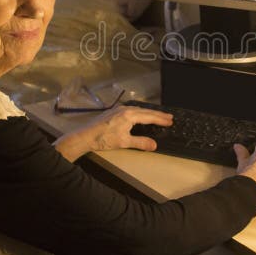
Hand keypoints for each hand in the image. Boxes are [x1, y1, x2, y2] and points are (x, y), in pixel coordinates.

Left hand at [53, 105, 171, 161]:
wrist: (85, 136)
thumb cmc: (104, 139)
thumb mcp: (124, 142)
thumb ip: (140, 143)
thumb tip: (155, 145)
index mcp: (129, 115)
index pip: (149, 117)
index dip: (160, 120)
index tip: (170, 121)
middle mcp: (125, 109)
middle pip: (145, 111)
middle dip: (158, 115)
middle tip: (169, 117)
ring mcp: (119, 109)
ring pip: (138, 110)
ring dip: (149, 113)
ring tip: (158, 116)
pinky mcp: (114, 112)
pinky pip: (132, 110)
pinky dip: (141, 113)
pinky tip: (141, 115)